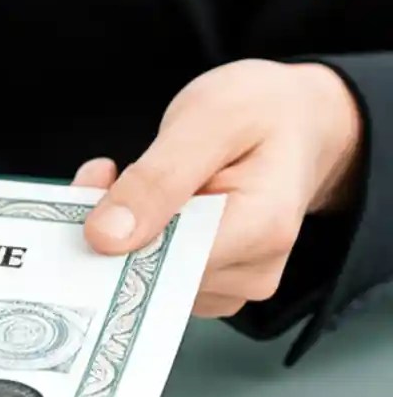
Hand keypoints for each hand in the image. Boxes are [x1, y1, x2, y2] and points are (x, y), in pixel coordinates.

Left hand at [74, 59, 362, 317]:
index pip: (167, 260)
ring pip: (145, 276)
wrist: (298, 122)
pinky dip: (132, 239)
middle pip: (151, 272)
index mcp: (262, 228)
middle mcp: (252, 270)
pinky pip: (155, 276)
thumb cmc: (259, 111)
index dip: (119, 230)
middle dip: (112, 224)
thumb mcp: (209, 119)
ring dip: (118, 228)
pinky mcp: (212, 285)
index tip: (98, 182)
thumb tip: (104, 239)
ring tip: (126, 178)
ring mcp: (233, 284)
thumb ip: (157, 179)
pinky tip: (139, 202)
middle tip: (103, 174)